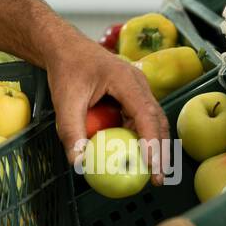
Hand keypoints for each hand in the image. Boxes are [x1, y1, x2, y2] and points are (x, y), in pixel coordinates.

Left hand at [40, 28, 168, 185]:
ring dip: (155, 145)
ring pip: (153, 120)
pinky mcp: (132, 94)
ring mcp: (138, 88)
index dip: (152, 142)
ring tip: (153, 172)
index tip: (152, 165)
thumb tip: (78, 164)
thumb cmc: (66, 68)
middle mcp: (138, 83)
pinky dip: (142, 137)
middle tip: (157, 179)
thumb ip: (71, 131)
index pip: (145, 114)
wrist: (64, 46)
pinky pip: (141, 118)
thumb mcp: (64, 101)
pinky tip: (136, 155)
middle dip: (161, 150)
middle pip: (157, 120)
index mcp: (125, 80)